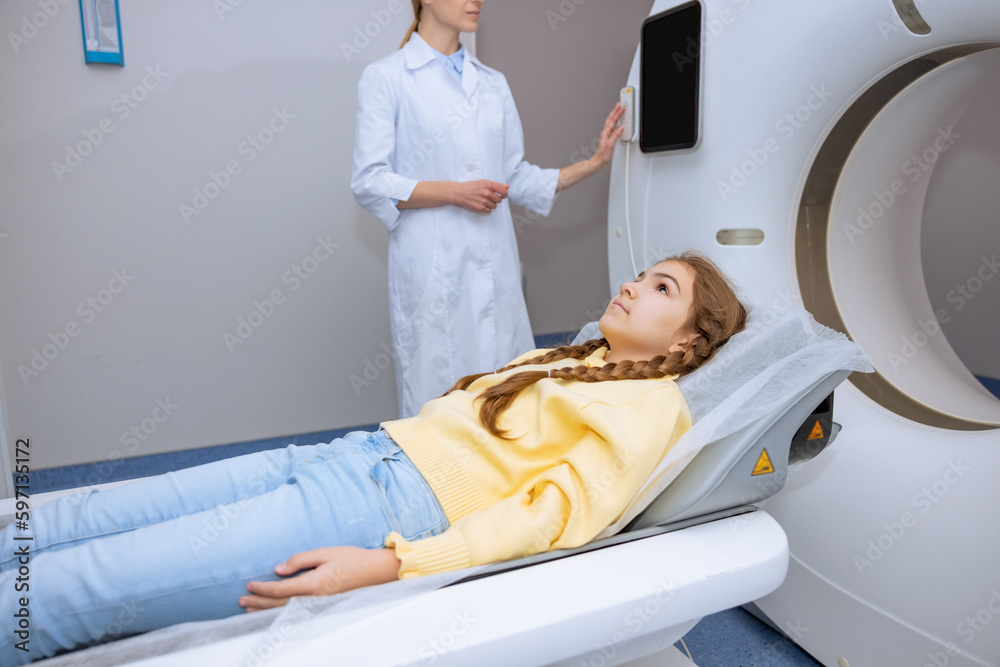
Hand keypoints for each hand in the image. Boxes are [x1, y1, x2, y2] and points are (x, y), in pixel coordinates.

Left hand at [238, 546, 400, 611]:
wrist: (374, 572)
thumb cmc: (350, 559)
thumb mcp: (325, 552)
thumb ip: (300, 560)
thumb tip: (278, 569)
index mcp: (313, 584)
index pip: (280, 590)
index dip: (262, 589)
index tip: (249, 585)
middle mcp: (314, 599)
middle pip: (280, 605)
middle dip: (259, 603)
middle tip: (241, 601)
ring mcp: (318, 605)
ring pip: (286, 612)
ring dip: (266, 611)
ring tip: (250, 610)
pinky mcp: (322, 606)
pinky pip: (296, 612)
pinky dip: (280, 613)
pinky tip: (272, 612)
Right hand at [451, 179, 508, 213]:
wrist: (459, 192)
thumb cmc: (471, 186)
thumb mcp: (484, 182)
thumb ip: (497, 184)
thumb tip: (507, 186)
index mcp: (489, 185)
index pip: (504, 192)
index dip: (504, 194)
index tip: (502, 195)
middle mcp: (487, 193)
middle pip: (499, 200)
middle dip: (496, 199)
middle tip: (489, 197)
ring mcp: (484, 201)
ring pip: (495, 206)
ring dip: (491, 204)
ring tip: (484, 201)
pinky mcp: (480, 208)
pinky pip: (489, 211)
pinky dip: (487, 208)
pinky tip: (481, 204)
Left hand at [591, 102, 625, 168]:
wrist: (598, 161)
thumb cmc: (603, 155)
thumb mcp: (610, 145)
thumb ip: (615, 135)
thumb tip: (620, 128)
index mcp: (605, 133)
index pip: (613, 121)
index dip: (618, 113)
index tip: (622, 107)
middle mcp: (605, 132)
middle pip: (610, 119)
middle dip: (615, 111)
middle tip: (619, 104)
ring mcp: (606, 134)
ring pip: (610, 121)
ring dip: (614, 115)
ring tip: (618, 109)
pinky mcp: (607, 137)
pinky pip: (611, 126)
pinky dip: (614, 121)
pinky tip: (617, 121)